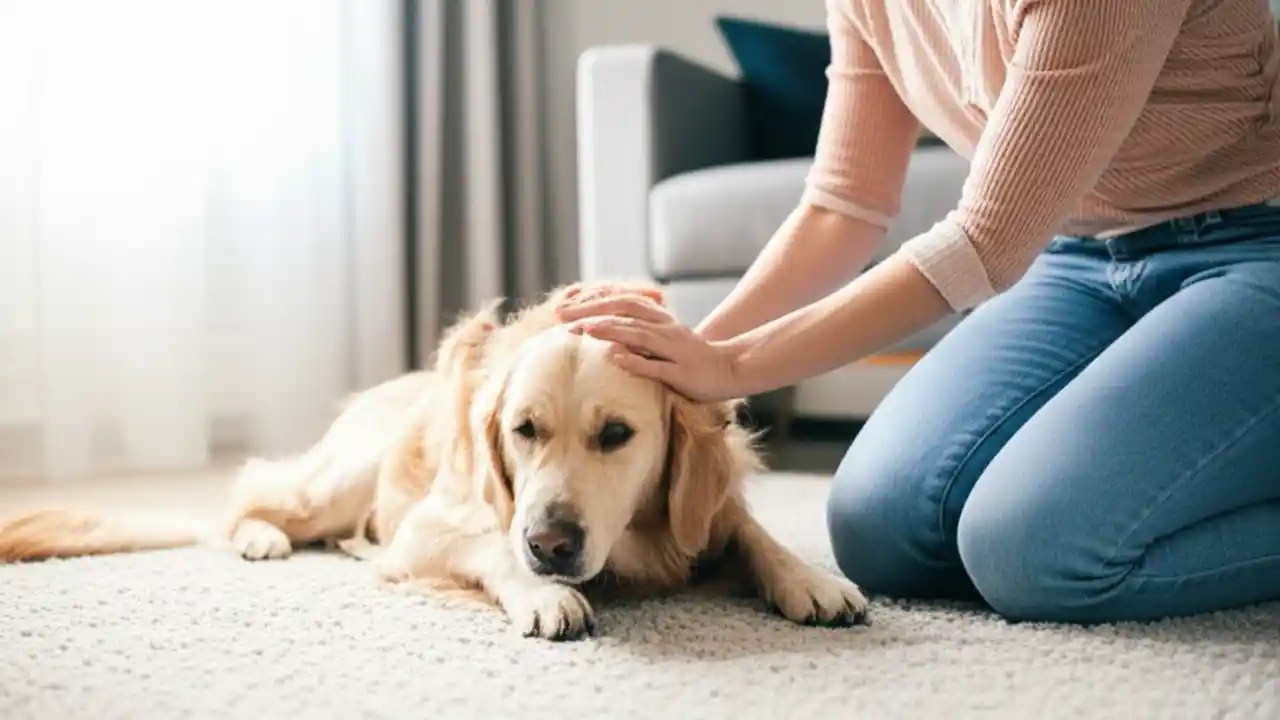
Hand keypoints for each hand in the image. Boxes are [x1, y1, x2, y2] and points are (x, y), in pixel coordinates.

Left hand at [557, 293, 746, 401]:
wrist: (732, 370)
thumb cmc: (694, 358)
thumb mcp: (666, 341)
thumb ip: (641, 336)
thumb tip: (606, 336)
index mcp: (662, 320)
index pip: (625, 302)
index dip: (596, 301)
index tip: (568, 307)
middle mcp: (667, 330)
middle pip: (627, 313)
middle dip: (594, 313)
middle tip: (565, 318)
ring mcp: (675, 351)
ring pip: (639, 336)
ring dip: (610, 331)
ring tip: (584, 330)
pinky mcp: (682, 373)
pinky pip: (656, 367)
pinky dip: (636, 362)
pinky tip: (616, 359)